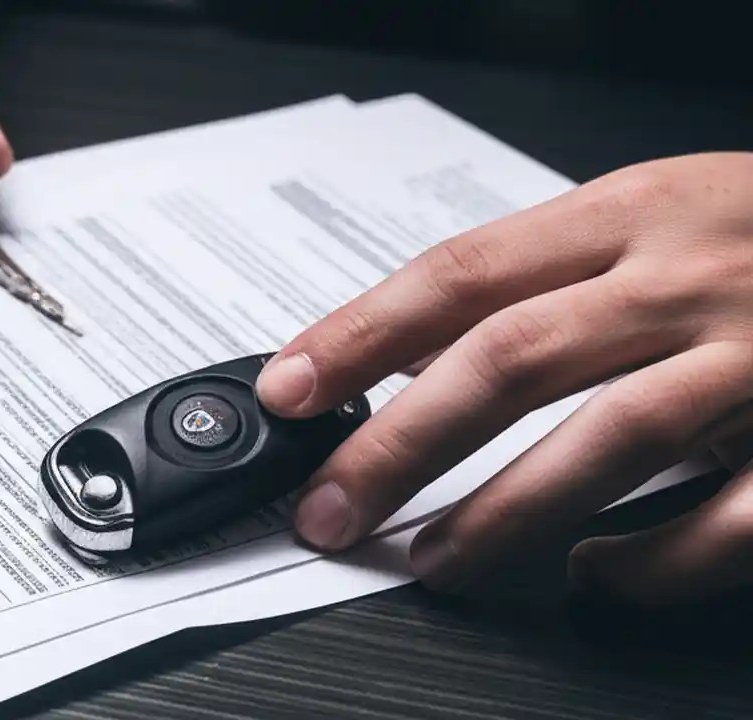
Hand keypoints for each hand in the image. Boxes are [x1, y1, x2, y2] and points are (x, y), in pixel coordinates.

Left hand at [255, 152, 752, 605]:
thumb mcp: (658, 218)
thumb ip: (548, 278)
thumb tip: (403, 353)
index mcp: (634, 213)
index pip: (462, 273)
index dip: (359, 335)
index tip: (286, 392)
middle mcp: (690, 278)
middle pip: (509, 359)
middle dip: (398, 444)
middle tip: (327, 507)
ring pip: (608, 440)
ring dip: (501, 513)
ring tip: (427, 560)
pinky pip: (725, 518)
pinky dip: (647, 562)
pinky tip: (592, 576)